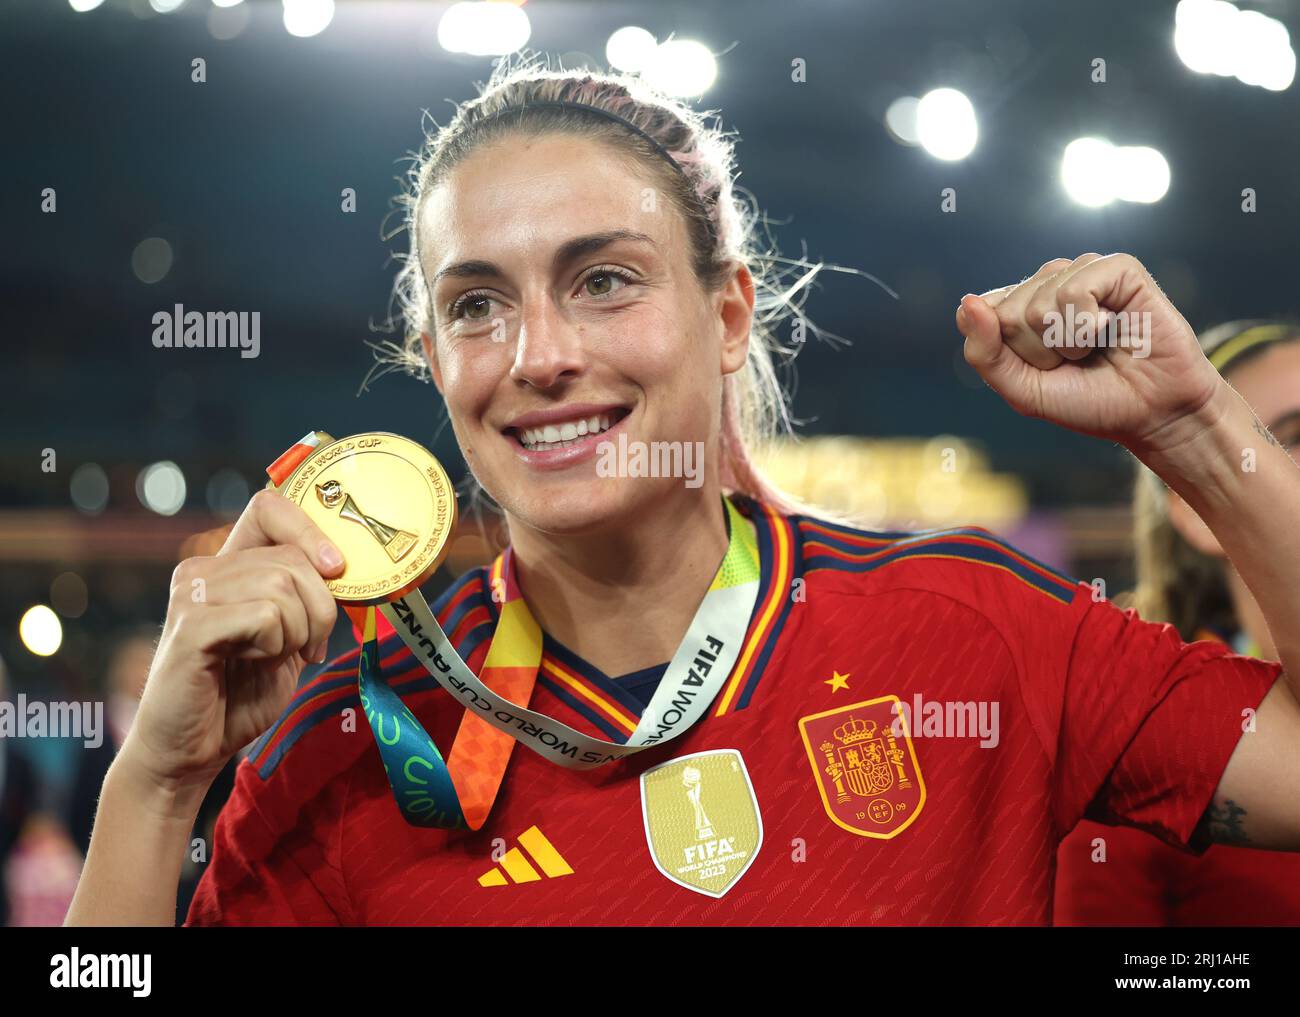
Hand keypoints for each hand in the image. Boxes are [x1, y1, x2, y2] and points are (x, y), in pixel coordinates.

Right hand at [123, 489, 344, 795]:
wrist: (191, 749)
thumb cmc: (239, 693)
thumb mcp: (288, 636)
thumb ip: (306, 597)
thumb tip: (345, 566)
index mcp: (226, 564)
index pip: (269, 507)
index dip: (311, 530)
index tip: (337, 569)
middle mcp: (202, 569)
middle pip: (293, 558)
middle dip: (320, 608)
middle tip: (307, 647)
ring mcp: (191, 595)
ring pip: (283, 586)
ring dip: (298, 631)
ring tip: (275, 657)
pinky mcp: (190, 628)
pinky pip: (265, 616)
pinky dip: (275, 645)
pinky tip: (251, 663)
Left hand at [956, 253, 1226, 454]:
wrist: (1151, 413)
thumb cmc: (1088, 400)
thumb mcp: (1021, 389)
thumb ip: (984, 353)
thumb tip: (968, 302)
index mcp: (1020, 306)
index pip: (982, 317)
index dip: (1011, 356)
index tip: (1043, 370)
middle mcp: (1048, 283)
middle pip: (1009, 312)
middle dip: (1038, 351)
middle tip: (1074, 362)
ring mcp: (1082, 272)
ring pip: (1039, 302)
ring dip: (1066, 342)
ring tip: (1094, 348)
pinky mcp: (1118, 268)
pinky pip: (1075, 290)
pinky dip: (1087, 324)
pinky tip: (1110, 329)